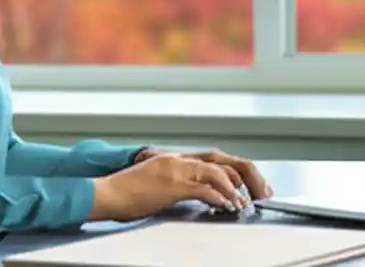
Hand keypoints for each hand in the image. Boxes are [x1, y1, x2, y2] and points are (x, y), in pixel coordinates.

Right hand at [90, 153, 248, 221]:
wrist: (107, 193)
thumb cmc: (125, 191)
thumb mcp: (154, 180)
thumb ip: (174, 181)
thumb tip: (193, 192)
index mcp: (176, 158)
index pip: (214, 158)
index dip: (234, 170)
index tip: (248, 184)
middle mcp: (179, 159)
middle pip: (221, 160)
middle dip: (244, 175)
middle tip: (258, 191)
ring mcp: (176, 170)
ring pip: (217, 172)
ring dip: (233, 188)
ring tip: (241, 203)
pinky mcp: (172, 185)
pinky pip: (203, 189)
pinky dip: (219, 197)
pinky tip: (226, 206)